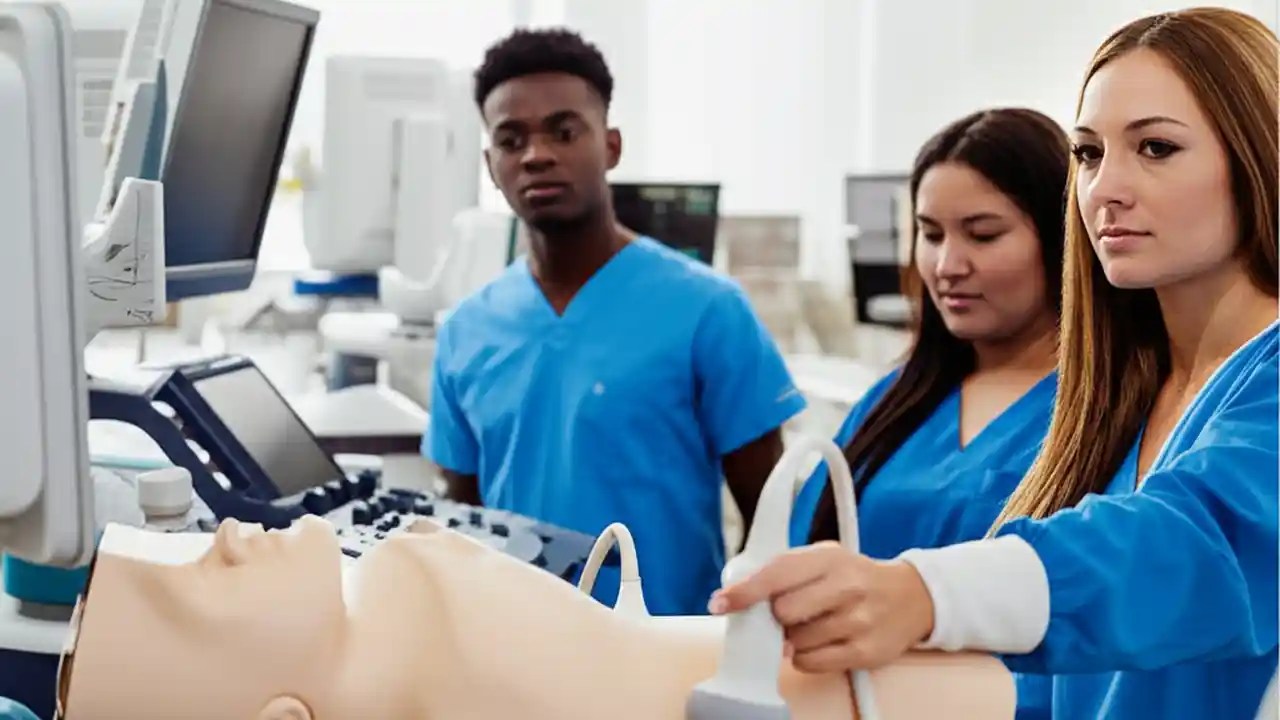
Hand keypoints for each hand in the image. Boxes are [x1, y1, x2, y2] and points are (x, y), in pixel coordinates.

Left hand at [708, 541, 935, 672]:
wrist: (911, 598)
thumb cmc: (855, 577)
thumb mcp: (823, 558)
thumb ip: (784, 569)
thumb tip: (738, 591)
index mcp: (830, 557)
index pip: (777, 573)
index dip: (745, 591)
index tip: (720, 603)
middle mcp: (847, 587)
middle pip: (783, 612)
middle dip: (776, 616)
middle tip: (787, 611)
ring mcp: (858, 621)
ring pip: (794, 641)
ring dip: (791, 637)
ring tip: (812, 623)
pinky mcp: (864, 652)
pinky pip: (809, 662)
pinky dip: (804, 655)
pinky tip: (819, 640)